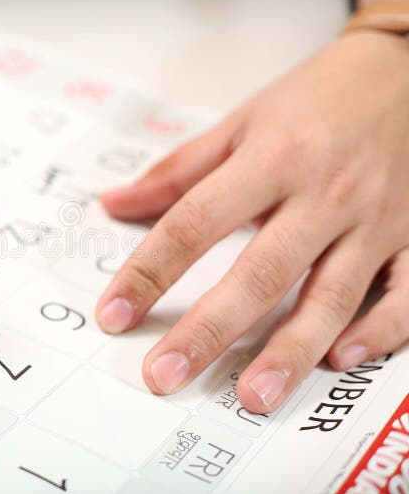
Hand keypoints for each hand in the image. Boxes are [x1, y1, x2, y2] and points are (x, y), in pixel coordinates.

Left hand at [96, 29, 408, 412]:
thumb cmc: (319, 97)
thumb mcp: (243, 120)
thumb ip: (179, 169)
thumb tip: (115, 203)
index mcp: (272, 159)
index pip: (194, 223)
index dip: (149, 271)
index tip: (114, 313)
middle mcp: (324, 194)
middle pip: (259, 272)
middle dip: (209, 331)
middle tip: (167, 375)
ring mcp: (376, 220)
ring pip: (330, 296)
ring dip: (290, 350)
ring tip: (252, 396)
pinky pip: (407, 293)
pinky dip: (381, 329)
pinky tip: (342, 359)